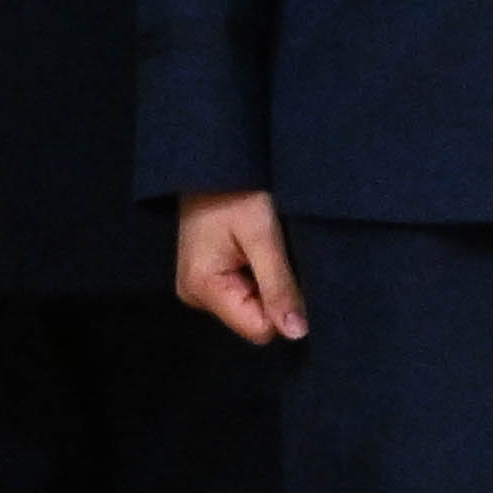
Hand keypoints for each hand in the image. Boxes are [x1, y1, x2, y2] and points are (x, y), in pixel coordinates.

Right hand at [174, 191, 307, 344]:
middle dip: (273, 292)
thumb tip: (297, 333)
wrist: (213, 159)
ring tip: (262, 245)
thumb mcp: (262, 235)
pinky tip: (255, 247)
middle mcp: (196, 295)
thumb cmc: (235, 190)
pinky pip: (244, 290)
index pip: (259, 329)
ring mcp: (200, 286)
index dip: (281, 305)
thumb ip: (279, 286)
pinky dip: (258, 273)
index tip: (284, 267)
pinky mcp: (208, 275)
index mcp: (203, 289)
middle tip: (271, 251)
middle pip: (255, 318)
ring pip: (252, 305)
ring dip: (266, 280)